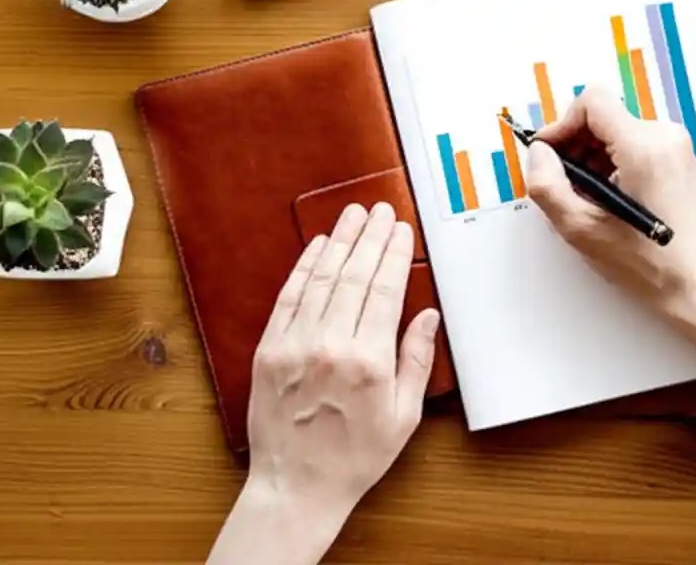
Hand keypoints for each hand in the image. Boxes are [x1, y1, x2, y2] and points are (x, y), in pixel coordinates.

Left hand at [208, 203, 439, 564]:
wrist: (297, 486)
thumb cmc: (354, 458)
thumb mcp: (403, 416)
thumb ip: (416, 361)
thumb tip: (427, 316)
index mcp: (369, 361)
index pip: (385, 290)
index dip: (394, 254)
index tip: (401, 230)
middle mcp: (330, 345)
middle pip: (355, 275)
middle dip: (370, 237)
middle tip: (380, 209)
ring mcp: (295, 345)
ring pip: (321, 279)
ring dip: (339, 242)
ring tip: (353, 215)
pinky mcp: (269, 350)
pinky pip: (288, 298)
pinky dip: (303, 268)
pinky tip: (317, 247)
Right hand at [525, 87, 695, 330]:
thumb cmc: (647, 263)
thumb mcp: (581, 228)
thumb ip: (547, 185)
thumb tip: (539, 152)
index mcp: (643, 147)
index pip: (592, 102)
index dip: (561, 125)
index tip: (548, 156)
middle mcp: (664, 136)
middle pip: (602, 117)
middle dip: (575, 147)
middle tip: (567, 187)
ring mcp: (675, 146)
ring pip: (615, 132)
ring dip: (593, 159)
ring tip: (590, 200)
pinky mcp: (679, 159)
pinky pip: (633, 145)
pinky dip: (612, 165)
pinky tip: (610, 200)